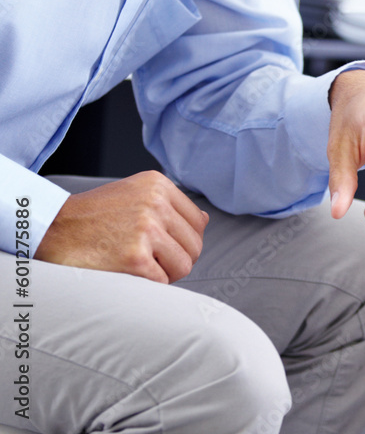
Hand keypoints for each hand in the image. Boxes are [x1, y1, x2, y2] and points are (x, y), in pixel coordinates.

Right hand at [34, 170, 208, 283]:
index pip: (197, 221)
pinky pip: (163, 282)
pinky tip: (131, 275)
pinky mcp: (135, 257)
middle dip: (177, 259)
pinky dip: (150, 285)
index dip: (185, 240)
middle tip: (153, 262)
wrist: (53, 228)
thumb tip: (204, 220)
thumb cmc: (93, 215)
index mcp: (158, 185)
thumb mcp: (134, 194)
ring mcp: (146, 229)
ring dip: (166, 274)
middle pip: (194, 245)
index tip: (166, 247)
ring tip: (142, 268)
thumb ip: (170, 205)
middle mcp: (156, 203)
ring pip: (184, 265)